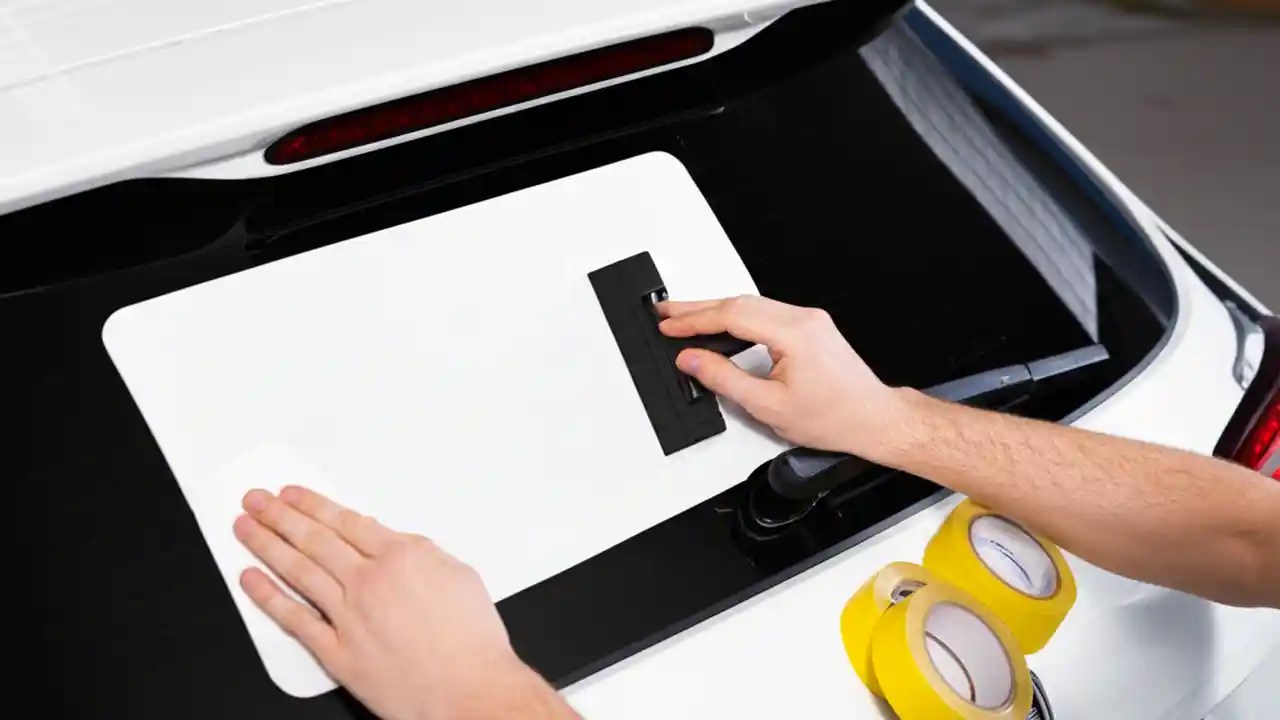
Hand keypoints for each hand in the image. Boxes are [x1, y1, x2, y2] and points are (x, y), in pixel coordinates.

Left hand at [233, 487, 574, 719]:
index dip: (314, 505)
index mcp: (402, 556)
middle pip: (315, 539)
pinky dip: (268, 598)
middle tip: (256, 500)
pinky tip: (250, 579)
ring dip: (266, 545)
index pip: (345, 521)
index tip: (292, 495)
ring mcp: (349, 617)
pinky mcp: (337, 653)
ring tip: (245, 528)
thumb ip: (423, 554)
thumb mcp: (461, 576)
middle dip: (280, 515)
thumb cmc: (472, 642)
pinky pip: (294, 620)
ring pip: (298, 571)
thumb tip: (397, 544)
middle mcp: (369, 581)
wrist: (469, 692)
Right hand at [658, 295, 910, 462]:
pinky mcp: (810, 327)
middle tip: (667, 314)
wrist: (873, 419)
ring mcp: (809, 320)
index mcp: (794, 334)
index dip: (695, 320)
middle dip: (699, 308)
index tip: (670, 327)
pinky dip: (737, 318)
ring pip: (752, 305)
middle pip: (739, 303)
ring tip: (685, 319)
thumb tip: (693, 360)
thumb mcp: (768, 406)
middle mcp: (803, 319)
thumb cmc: (834, 417)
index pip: (732, 316)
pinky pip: (766, 312)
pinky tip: (720, 325)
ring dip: (717, 311)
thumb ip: (725, 379)